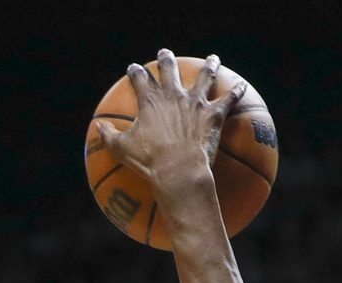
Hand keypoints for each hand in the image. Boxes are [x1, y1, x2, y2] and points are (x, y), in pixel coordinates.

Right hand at [96, 50, 245, 191]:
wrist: (178, 170)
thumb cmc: (148, 162)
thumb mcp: (121, 151)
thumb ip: (109, 137)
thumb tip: (98, 129)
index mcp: (150, 101)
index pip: (139, 79)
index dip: (135, 72)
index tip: (133, 68)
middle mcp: (173, 95)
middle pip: (169, 69)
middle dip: (166, 59)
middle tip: (165, 54)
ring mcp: (195, 103)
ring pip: (204, 76)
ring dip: (209, 66)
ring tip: (212, 60)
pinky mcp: (213, 114)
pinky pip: (229, 99)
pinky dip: (236, 91)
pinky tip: (242, 85)